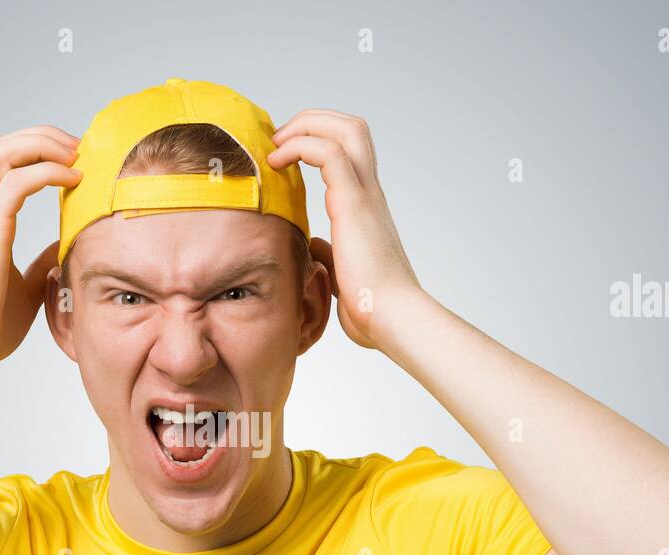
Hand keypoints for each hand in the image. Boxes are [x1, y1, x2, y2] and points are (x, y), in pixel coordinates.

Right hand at [0, 127, 81, 368]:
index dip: (38, 153)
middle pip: (1, 148)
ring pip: (3, 153)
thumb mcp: (26, 290)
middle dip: (41, 137)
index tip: (74, 160)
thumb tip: (61, 251)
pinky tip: (73, 178)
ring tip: (77, 153)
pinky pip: (17, 182)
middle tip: (80, 145)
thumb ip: (40, 266)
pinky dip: (47, 170)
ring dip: (43, 143)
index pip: (6, 168)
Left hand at [268, 110, 421, 349]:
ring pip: (346, 129)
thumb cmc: (372, 307)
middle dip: (312, 120)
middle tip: (279, 140)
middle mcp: (370, 194)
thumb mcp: (342, 274)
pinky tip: (277, 162)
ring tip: (276, 144)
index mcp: (366, 208)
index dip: (317, 140)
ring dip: (305, 126)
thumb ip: (329, 254)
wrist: (392, 320)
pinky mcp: (353, 204)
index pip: (350, 152)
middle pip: (352, 128)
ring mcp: (365, 196)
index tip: (284, 154)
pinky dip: (300, 146)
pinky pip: (328, 153)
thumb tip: (313, 246)